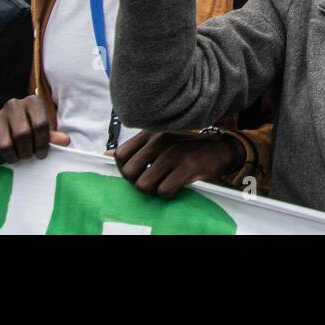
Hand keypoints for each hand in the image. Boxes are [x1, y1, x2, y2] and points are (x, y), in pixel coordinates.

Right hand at [0, 95, 69, 162]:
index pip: (40, 125)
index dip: (42, 144)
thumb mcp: (43, 128)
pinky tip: (4, 157)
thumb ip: (52, 136)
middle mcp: (13, 105)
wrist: (6, 124)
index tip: (41, 154)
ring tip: (17, 157)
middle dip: (27, 151)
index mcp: (32, 102)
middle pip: (22, 135)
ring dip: (13, 157)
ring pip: (5, 145)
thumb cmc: (30, 127)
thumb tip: (65, 141)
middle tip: (28, 155)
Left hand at [115, 131, 240, 198]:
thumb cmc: (185, 147)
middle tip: (152, 180)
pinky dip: (168, 193)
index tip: (138, 171)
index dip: (125, 169)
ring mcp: (174, 153)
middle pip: (128, 173)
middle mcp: (160, 140)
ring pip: (143, 185)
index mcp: (151, 132)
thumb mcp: (159, 141)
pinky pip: (164, 190)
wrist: (219, 149)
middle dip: (137, 182)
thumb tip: (105, 155)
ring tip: (164, 183)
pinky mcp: (187, 167)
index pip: (120, 155)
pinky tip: (176, 185)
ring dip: (153, 189)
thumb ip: (135, 148)